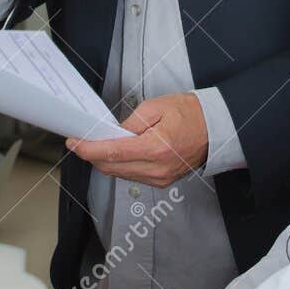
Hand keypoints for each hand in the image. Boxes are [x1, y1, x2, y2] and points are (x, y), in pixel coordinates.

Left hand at [67, 93, 208, 186]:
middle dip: (93, 155)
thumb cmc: (190, 114)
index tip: (74, 143)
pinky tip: (119, 152)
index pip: (112, 153)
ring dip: (106, 160)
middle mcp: (157, 169)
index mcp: (156, 148)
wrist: (215, 128)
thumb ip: (130, 123)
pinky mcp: (161, 181)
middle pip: (111, 167)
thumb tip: (111, 134)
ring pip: (120, 174)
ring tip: (101, 144)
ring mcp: (159, 178)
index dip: (88, 149)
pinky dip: (121, 165)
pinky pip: (132, 176)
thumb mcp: (157, 107)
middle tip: (83, 140)